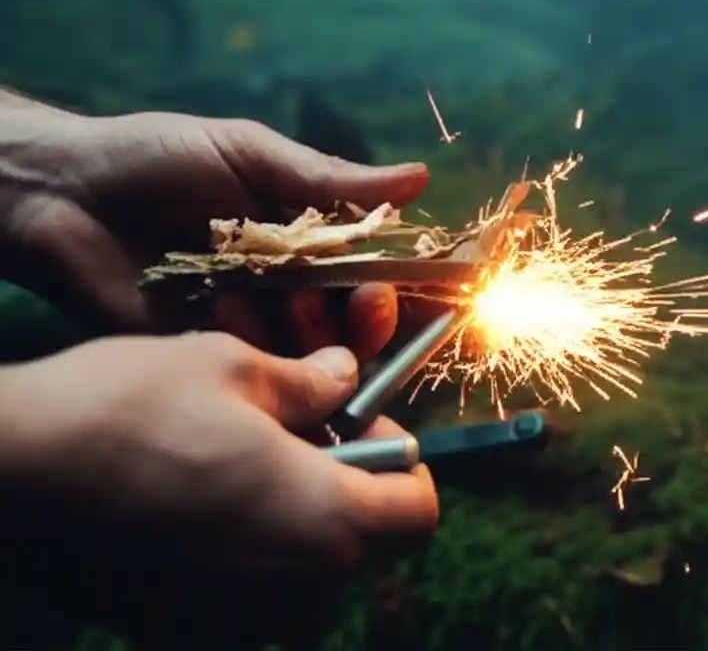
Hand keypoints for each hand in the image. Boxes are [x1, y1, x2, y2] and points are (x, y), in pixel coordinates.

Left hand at [0, 94, 428, 354]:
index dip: (411, 284)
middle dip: (373, 317)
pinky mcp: (208, 354)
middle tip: (366, 300)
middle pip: (357, 324)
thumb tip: (421, 178)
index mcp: (306, 239)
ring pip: (315, 353)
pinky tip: (228, 302)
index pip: (377, 270)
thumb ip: (332, 179)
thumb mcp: (252, 155)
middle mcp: (287, 287)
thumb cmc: (155, 159)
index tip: (444, 289)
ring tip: (282, 293)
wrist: (61, 192)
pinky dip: (256, 341)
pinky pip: (256, 367)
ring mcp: (250, 323)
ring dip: (314, 330)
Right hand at [0, 331, 437, 567]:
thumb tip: (345, 373)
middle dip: (353, 473)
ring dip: (305, 495)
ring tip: (257, 442)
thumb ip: (308, 380)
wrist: (23, 458)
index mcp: (319, 511)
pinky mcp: (196, 591)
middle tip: (308, 421)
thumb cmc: (133, 404)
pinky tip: (218, 472)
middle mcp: (291, 567)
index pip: (417, 514)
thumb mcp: (235, 367)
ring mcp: (241, 588)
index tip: (368, 420)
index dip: (407, 461)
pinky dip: (260, 518)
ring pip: (313, 548)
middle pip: (367, 532)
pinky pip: (260, 562)